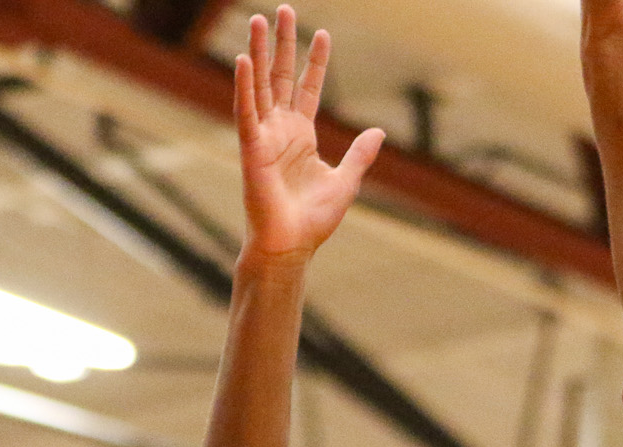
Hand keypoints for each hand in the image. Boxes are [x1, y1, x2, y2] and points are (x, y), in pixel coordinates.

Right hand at [235, 6, 383, 262]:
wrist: (292, 246)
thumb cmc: (314, 219)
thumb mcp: (347, 180)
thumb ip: (360, 154)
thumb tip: (379, 130)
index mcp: (303, 135)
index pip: (308, 88)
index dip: (315, 62)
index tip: (322, 34)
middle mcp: (281, 129)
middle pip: (280, 76)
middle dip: (281, 43)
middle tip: (282, 9)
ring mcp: (264, 136)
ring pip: (260, 85)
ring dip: (257, 52)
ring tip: (256, 19)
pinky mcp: (251, 149)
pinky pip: (246, 112)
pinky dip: (244, 87)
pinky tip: (243, 61)